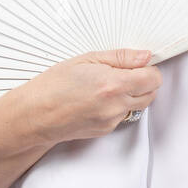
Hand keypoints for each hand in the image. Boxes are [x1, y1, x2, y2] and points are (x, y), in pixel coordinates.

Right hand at [5, 48, 161, 147]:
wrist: (34, 115)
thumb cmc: (53, 85)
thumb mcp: (87, 59)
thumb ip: (121, 58)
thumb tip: (145, 56)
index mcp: (113, 85)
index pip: (153, 78)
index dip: (149, 67)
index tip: (139, 63)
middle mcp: (115, 106)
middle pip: (151, 93)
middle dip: (144, 81)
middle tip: (125, 72)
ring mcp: (111, 121)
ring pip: (139, 105)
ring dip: (134, 94)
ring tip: (110, 84)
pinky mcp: (105, 131)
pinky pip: (124, 116)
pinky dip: (119, 106)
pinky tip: (100, 98)